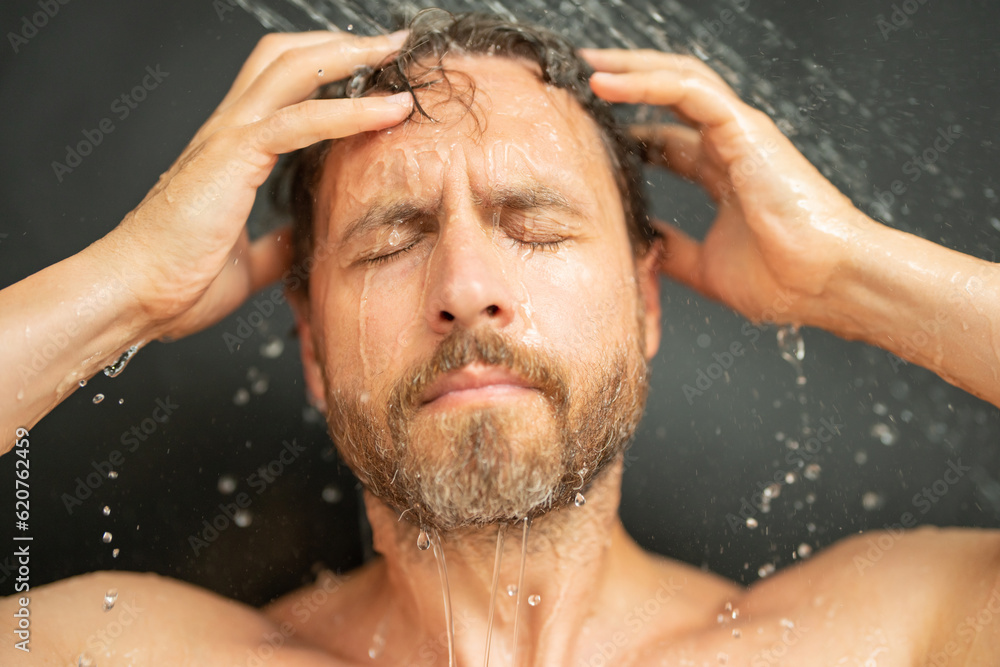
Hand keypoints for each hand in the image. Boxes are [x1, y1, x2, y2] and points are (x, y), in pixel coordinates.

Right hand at [96, 31, 412, 341]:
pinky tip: (391, 110)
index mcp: (232, 149)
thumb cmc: (179, 281)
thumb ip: (277, 242)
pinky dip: (352, 110)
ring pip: (294, 67)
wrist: (133, 297)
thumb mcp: (249, 261)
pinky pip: (303, 119)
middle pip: (288, 56)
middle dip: (344, 43)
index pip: (282, 83)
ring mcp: (229, 136)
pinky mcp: (234, 155)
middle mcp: (229, 129)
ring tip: (398, 51)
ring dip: (353, 54)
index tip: (375, 74)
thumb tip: (303, 239)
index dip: (326, 68)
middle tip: (393, 44)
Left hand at [582, 49, 875, 324]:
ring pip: (676, 80)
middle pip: (667, 98)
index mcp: (722, 174)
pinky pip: (687, 90)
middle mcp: (729, 146)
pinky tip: (607, 82)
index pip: (664, 141)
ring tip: (585, 66)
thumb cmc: (784, 281)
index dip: (625, 132)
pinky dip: (645, 81)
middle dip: (623, 84)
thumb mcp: (705, 267)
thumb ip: (671, 249)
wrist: (827, 283)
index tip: (584, 136)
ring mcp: (738, 133)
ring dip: (628, 69)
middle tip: (576, 84)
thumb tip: (637, 243)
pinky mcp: (744, 128)